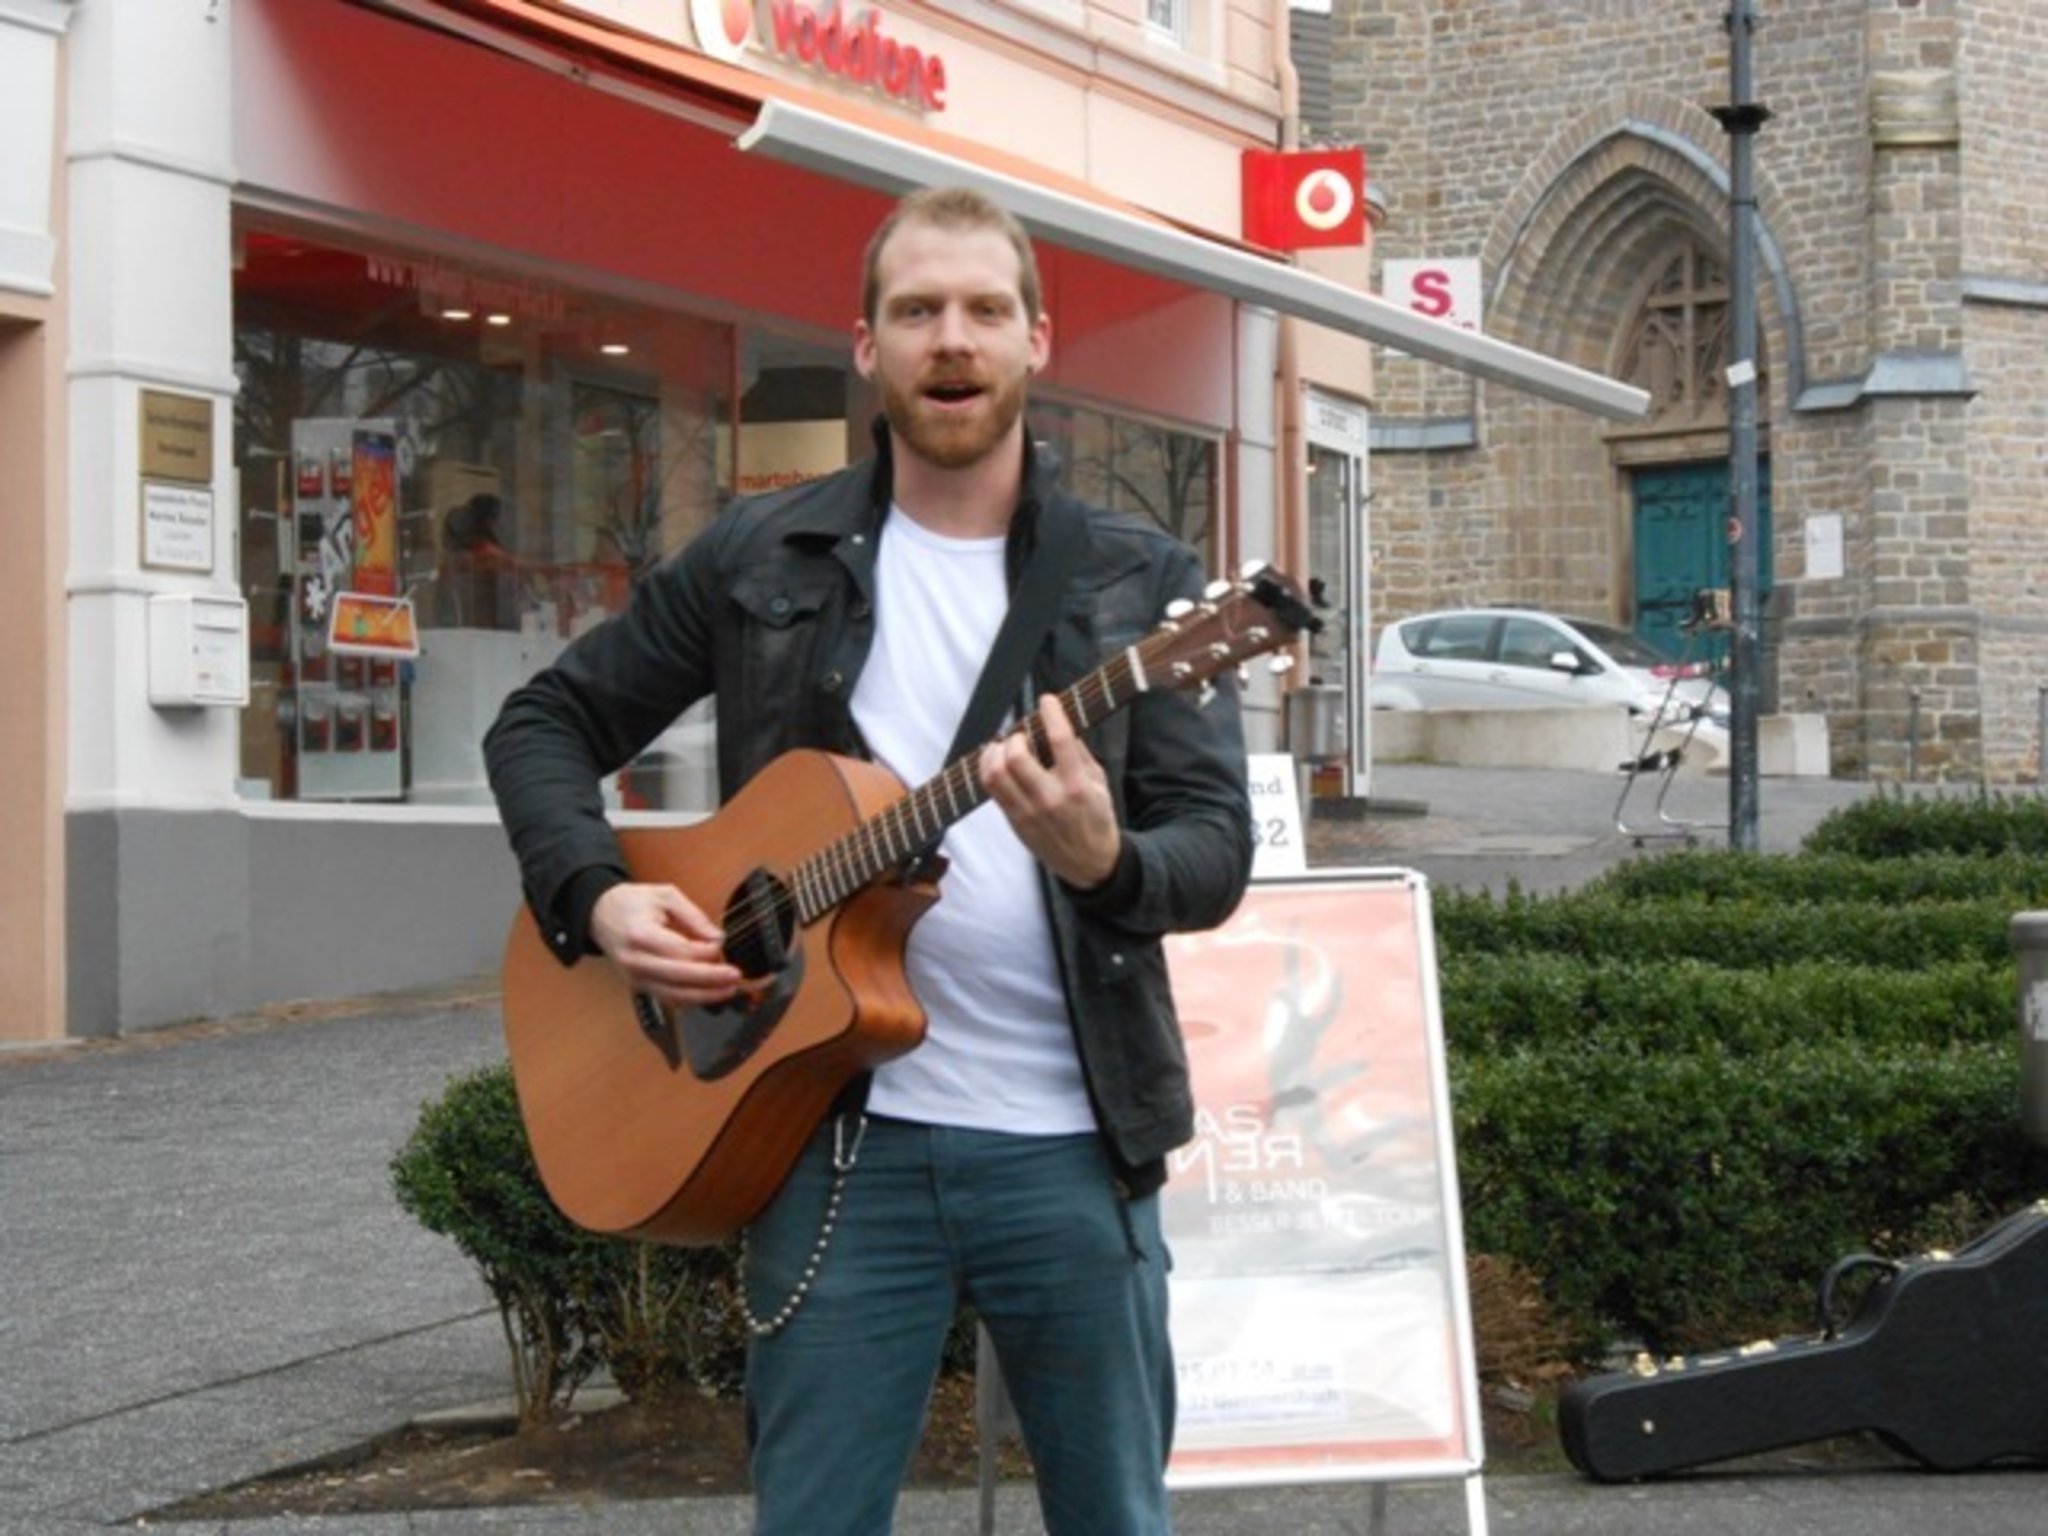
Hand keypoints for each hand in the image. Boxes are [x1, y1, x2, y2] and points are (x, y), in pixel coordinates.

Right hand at [589, 883, 742, 1006]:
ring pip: (674, 995)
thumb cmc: (631, 903)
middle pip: (679, 978)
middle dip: (711, 979)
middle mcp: (635, 961)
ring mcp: (634, 977)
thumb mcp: (665, 895)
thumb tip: (717, 938)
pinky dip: (690, 999)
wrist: (600, 915)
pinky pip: (667, 999)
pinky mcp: (638, 986)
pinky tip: (708, 994)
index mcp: (640, 935)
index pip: (680, 952)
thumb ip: (694, 916)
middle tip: (735, 976)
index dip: (706, 953)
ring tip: (728, 989)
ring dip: (704, 996)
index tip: (722, 946)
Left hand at [980, 694, 1121, 888]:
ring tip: (1004, 747)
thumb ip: (1080, 754)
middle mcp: (1050, 798)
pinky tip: (996, 761)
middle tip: (1020, 735)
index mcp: (1077, 786)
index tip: (1047, 700)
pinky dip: (988, 768)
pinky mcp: (1014, 821)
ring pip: (994, 773)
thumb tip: (1060, 723)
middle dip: (1014, 736)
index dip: (1051, 713)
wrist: (1089, 864)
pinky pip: (990, 788)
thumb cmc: (1096, 819)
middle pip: (1016, 756)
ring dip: (995, 751)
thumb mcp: (1100, 784)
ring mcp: (1028, 812)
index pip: (1061, 740)